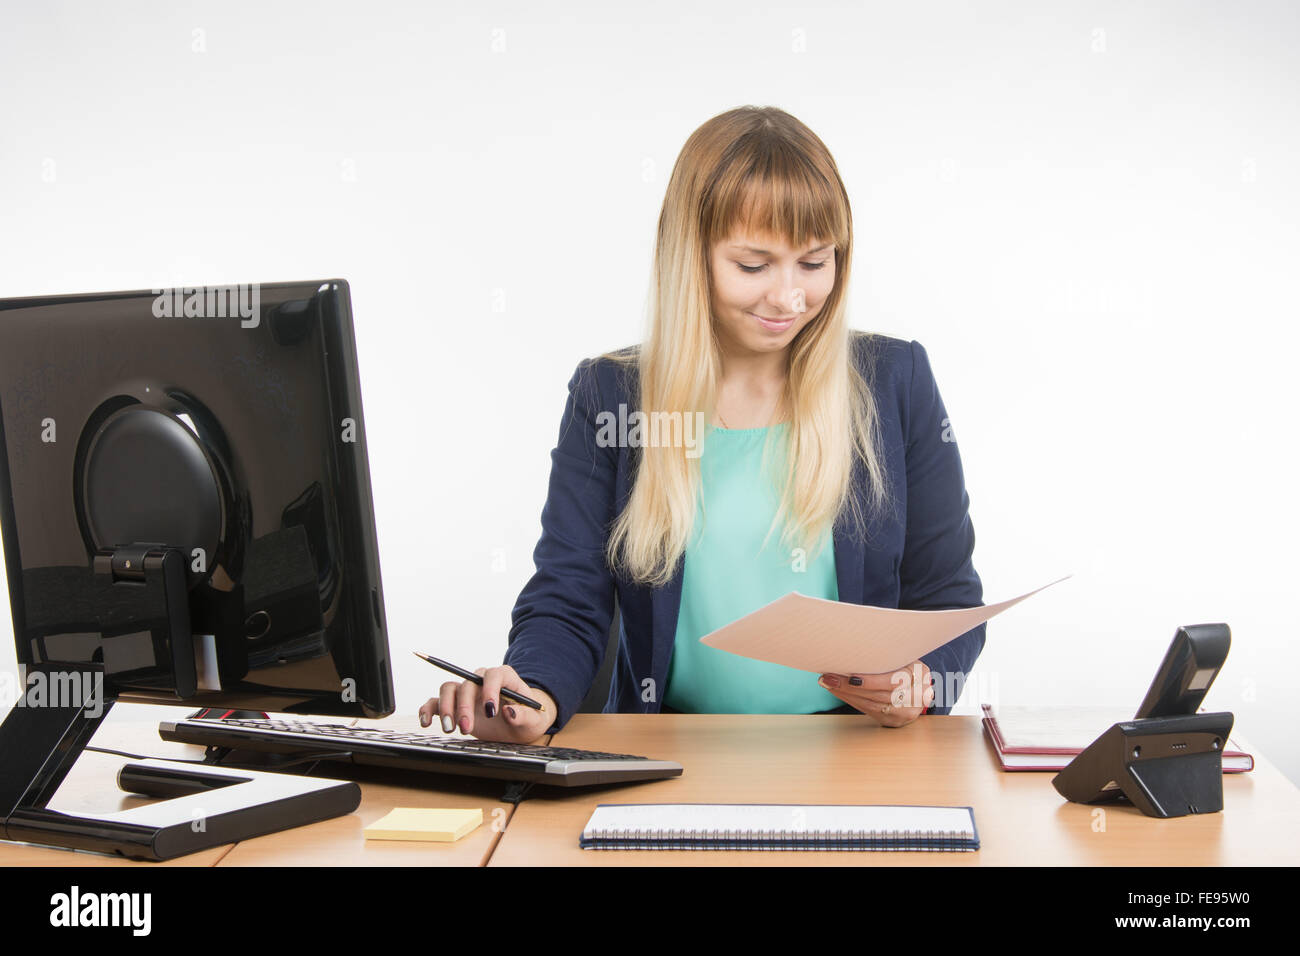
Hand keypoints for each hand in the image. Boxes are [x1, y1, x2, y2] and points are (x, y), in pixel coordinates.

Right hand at [418, 664, 554, 742]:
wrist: (519, 726)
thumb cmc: (529, 718)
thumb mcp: (534, 720)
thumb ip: (524, 715)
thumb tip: (509, 711)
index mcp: (505, 677)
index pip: (494, 675)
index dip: (490, 689)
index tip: (490, 711)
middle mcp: (482, 680)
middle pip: (467, 684)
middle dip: (465, 707)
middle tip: (467, 729)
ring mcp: (467, 692)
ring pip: (448, 689)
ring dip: (446, 708)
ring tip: (450, 728)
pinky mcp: (455, 705)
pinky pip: (436, 702)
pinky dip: (428, 709)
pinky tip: (426, 722)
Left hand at [818, 660, 933, 727]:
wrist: (914, 685)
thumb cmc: (902, 665)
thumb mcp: (901, 655)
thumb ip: (885, 654)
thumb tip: (850, 646)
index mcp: (920, 674)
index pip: (895, 681)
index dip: (871, 681)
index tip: (850, 675)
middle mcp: (917, 696)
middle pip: (880, 694)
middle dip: (851, 687)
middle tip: (829, 677)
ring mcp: (907, 711)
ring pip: (873, 704)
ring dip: (847, 694)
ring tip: (828, 682)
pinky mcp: (894, 721)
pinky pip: (870, 711)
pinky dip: (851, 700)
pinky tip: (838, 691)